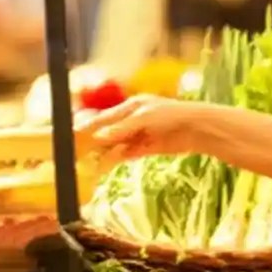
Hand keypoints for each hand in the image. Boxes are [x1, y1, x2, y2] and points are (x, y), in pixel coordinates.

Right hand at [77, 94, 200, 158]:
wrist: (197, 129)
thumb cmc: (171, 115)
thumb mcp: (144, 118)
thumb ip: (122, 128)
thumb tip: (100, 137)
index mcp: (131, 106)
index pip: (105, 116)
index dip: (90, 125)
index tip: (74, 133)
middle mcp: (132, 120)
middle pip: (108, 131)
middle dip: (94, 141)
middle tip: (77, 151)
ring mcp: (139, 135)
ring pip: (115, 144)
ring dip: (103, 153)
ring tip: (87, 163)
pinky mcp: (146, 148)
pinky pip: (126, 154)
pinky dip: (115, 159)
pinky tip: (104, 165)